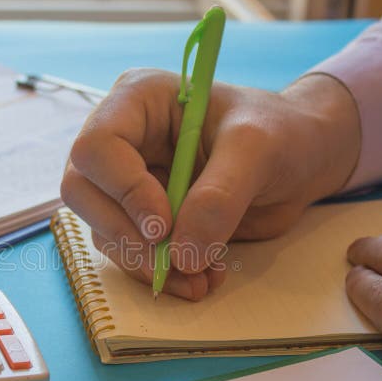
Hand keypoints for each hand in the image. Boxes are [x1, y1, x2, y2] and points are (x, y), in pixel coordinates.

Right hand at [61, 69, 360, 299]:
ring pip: (103, 229)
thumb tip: (181, 255)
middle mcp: (122, 140)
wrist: (299, 161)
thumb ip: (219, 196)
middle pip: (82, 191)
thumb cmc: (280, 133)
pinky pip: (130, 252)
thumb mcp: (257, 150)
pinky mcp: (142, 218)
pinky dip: (162, 274)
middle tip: (170, 262)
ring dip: (146, 264)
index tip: (165, 225)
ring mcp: (127, 181)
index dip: (123, 190)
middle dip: (124, 234)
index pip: (96, 147)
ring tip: (200, 279)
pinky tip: (201, 278)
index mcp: (137, 101)